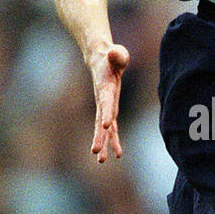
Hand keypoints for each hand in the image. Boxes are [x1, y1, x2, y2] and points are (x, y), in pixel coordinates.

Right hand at [89, 43, 129, 161]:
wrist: (101, 61)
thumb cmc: (112, 57)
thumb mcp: (117, 53)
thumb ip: (117, 54)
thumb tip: (114, 53)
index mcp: (105, 87)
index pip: (106, 101)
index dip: (106, 112)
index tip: (104, 125)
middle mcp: (103, 100)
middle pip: (100, 121)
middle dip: (99, 137)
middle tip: (96, 152)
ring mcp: (105, 107)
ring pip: (104, 129)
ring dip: (104, 144)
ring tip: (101, 160)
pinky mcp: (110, 111)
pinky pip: (111, 128)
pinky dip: (113, 140)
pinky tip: (118, 154)